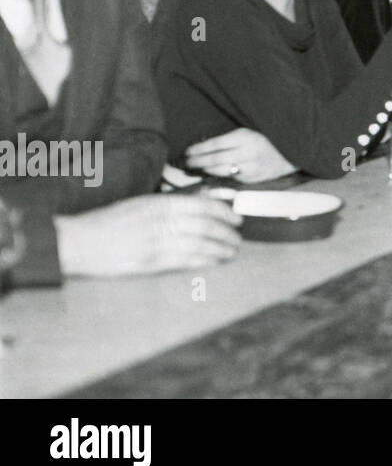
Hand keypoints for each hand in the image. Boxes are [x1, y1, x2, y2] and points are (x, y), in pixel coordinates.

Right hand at [54, 195, 242, 276]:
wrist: (79, 242)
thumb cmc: (109, 222)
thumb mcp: (140, 204)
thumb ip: (168, 206)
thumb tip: (199, 206)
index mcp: (158, 203)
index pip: (201, 205)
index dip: (223, 212)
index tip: (236, 217)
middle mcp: (160, 221)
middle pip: (205, 225)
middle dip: (226, 232)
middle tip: (238, 237)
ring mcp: (156, 242)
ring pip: (199, 243)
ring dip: (220, 248)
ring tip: (232, 251)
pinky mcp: (150, 262)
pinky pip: (185, 260)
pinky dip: (204, 260)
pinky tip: (215, 261)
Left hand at [184, 128, 296, 183]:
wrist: (292, 153)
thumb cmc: (268, 139)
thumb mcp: (251, 132)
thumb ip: (232, 139)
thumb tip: (205, 146)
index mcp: (246, 137)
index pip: (215, 144)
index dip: (199, 149)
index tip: (187, 151)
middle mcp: (247, 152)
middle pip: (215, 159)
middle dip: (198, 161)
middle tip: (186, 163)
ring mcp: (251, 168)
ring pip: (221, 171)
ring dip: (206, 170)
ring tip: (195, 169)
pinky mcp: (253, 179)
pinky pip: (232, 178)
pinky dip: (220, 176)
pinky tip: (211, 175)